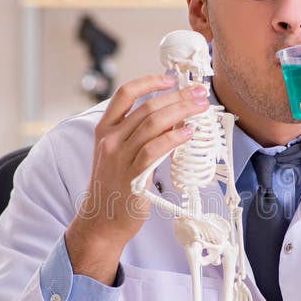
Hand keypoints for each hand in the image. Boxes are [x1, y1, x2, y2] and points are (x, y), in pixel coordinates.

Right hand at [66, 74, 208, 281]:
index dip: (149, 82)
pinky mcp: (132, 176)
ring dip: (181, 112)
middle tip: (199, 93)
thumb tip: (173, 118)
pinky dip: (174, 138)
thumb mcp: (118, 154)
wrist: (100, 221)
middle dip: (178, 97)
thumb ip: (139, 135)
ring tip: (200, 109)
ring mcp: (120, 157)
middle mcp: (110, 139)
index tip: (170, 79)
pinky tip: (188, 133)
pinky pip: (155, 149)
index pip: (125, 94)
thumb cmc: (114, 187)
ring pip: (153, 123)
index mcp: (104, 129)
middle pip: (148, 107)